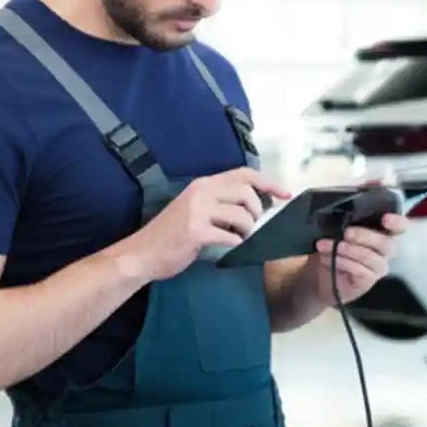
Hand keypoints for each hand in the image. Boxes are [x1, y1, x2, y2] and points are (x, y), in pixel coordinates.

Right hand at [123, 167, 290, 280]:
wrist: (142, 253)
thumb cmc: (171, 234)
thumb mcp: (195, 208)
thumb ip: (219, 202)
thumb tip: (254, 205)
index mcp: (204, 184)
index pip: (244, 174)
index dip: (268, 183)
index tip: (285, 195)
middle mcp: (201, 192)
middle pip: (247, 193)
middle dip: (257, 212)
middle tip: (252, 226)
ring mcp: (197, 210)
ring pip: (241, 215)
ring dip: (247, 230)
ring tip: (239, 238)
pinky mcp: (195, 231)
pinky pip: (228, 236)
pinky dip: (234, 243)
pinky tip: (228, 246)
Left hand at [309, 213, 408, 306]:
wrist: (321, 273)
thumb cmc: (334, 245)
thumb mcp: (337, 228)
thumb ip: (346, 220)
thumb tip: (341, 210)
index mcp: (383, 230)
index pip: (400, 226)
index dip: (398, 222)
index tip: (385, 218)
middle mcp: (386, 249)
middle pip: (386, 243)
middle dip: (365, 236)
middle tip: (346, 233)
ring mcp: (378, 266)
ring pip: (370, 257)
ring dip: (347, 250)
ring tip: (325, 245)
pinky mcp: (368, 280)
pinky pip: (359, 271)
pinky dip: (342, 262)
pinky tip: (327, 258)